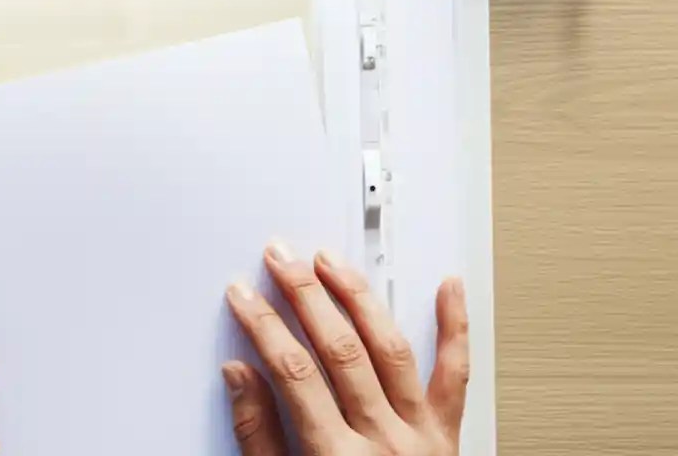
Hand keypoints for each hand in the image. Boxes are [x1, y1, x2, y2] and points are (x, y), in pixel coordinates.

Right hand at [223, 243, 469, 455]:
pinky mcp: (447, 437)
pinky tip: (448, 289)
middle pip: (339, 350)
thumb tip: (241, 377)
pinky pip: (455, 376)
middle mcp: (384, 444)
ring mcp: (421, 437)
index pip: (294, 372)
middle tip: (281, 259)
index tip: (244, 296)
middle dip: (305, 296)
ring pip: (389, 350)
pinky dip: (455, 329)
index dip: (264, 326)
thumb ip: (260, 438)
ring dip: (359, 299)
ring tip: (333, 263)